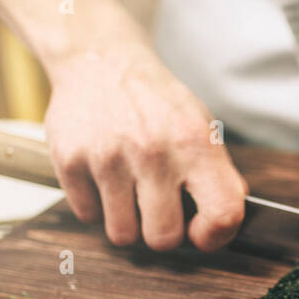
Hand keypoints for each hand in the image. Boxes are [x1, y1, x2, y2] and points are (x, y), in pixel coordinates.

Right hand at [43, 39, 246, 250]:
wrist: (100, 61)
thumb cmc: (156, 102)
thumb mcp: (200, 125)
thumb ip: (218, 173)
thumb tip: (227, 220)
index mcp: (195, 143)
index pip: (222, 214)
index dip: (214, 236)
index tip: (201, 232)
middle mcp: (153, 151)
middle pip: (162, 238)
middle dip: (162, 231)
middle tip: (158, 209)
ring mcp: (108, 157)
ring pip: (122, 235)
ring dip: (126, 221)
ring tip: (129, 191)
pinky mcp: (70, 160)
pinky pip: (87, 215)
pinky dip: (95, 204)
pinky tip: (103, 177)